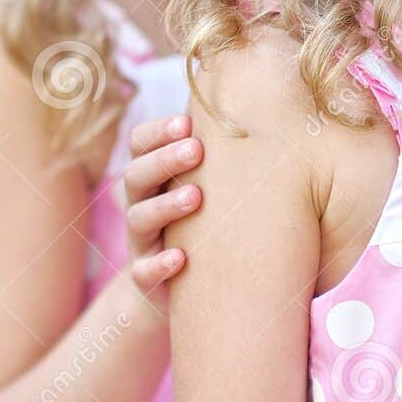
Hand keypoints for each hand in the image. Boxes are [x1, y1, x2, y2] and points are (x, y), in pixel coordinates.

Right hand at [123, 114, 203, 305]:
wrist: (185, 288)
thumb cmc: (207, 221)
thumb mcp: (209, 184)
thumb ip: (221, 154)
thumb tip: (266, 114)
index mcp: (153, 176)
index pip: (139, 143)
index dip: (158, 132)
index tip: (188, 122)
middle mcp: (141, 204)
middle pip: (136, 175)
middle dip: (164, 160)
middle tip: (197, 150)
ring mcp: (141, 241)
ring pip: (138, 219)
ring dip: (165, 206)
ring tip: (196, 197)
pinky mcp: (146, 278)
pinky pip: (143, 271)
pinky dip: (159, 265)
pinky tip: (181, 258)